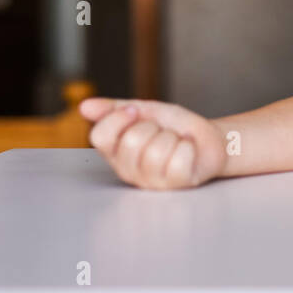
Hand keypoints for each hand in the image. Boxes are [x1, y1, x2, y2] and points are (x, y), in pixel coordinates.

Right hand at [79, 97, 226, 188]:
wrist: (208, 138)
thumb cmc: (175, 128)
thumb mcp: (145, 111)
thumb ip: (115, 109)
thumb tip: (84, 107)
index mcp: (116, 153)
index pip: (100, 136)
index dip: (118, 118)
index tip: (135, 111)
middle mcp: (129, 170)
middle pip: (131, 140)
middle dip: (153, 127)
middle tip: (162, 132)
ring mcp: (151, 181)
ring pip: (156, 150)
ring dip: (172, 137)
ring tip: (175, 142)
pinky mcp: (175, 184)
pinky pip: (179, 159)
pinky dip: (188, 147)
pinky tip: (188, 151)